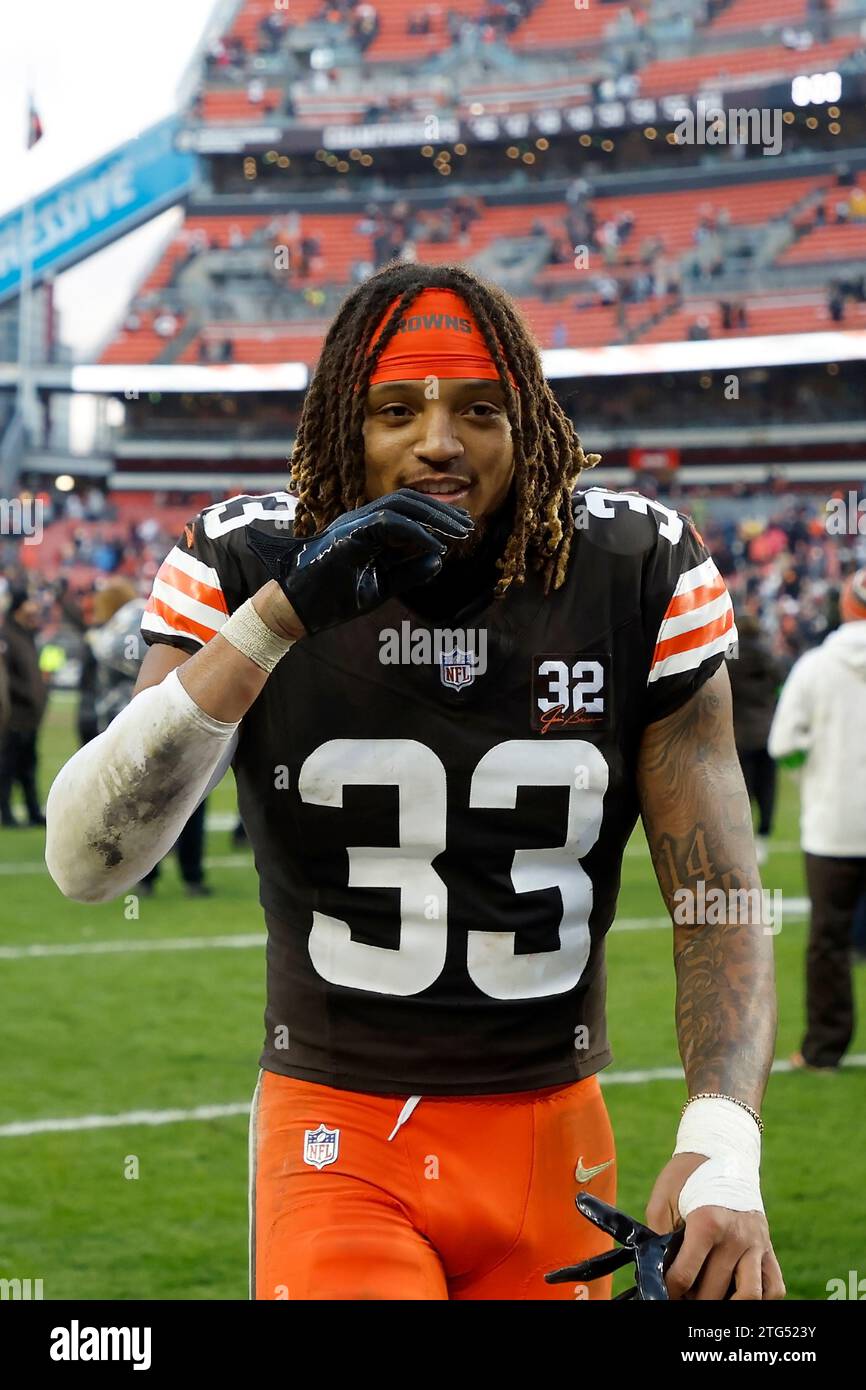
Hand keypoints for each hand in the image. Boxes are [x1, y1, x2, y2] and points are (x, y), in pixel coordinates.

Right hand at [246, 489, 472, 635]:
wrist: (296, 613)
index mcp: (367, 529)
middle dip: (441, 510)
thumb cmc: (333, 599)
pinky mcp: (347, 536)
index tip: (463, 528)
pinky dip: (415, 532)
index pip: (407, 509)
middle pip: (407, 500)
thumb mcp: (381, 586)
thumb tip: (440, 558)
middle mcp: (360, 520)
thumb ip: (409, 571)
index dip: (437, 514)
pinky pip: (388, 524)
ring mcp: (352, 525)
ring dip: (433, 517)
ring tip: (458, 533)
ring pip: (399, 505)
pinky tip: (435, 546)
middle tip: (469, 525)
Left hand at [646, 1153, 785, 1299]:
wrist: (722, 1150)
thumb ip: (659, 1237)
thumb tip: (657, 1271)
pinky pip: (774, 1288)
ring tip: (708, 1296)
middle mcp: (736, 1236)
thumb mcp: (663, 1200)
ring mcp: (757, 1244)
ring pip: (750, 1296)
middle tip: (681, 1294)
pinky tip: (736, 1293)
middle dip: (691, 1298)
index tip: (663, 1290)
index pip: (684, 1276)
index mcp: (707, 1222)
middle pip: (712, 1291)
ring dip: (727, 1304)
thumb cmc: (687, 1176)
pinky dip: (759, 1299)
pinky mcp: (769, 1248)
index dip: (668, 1289)